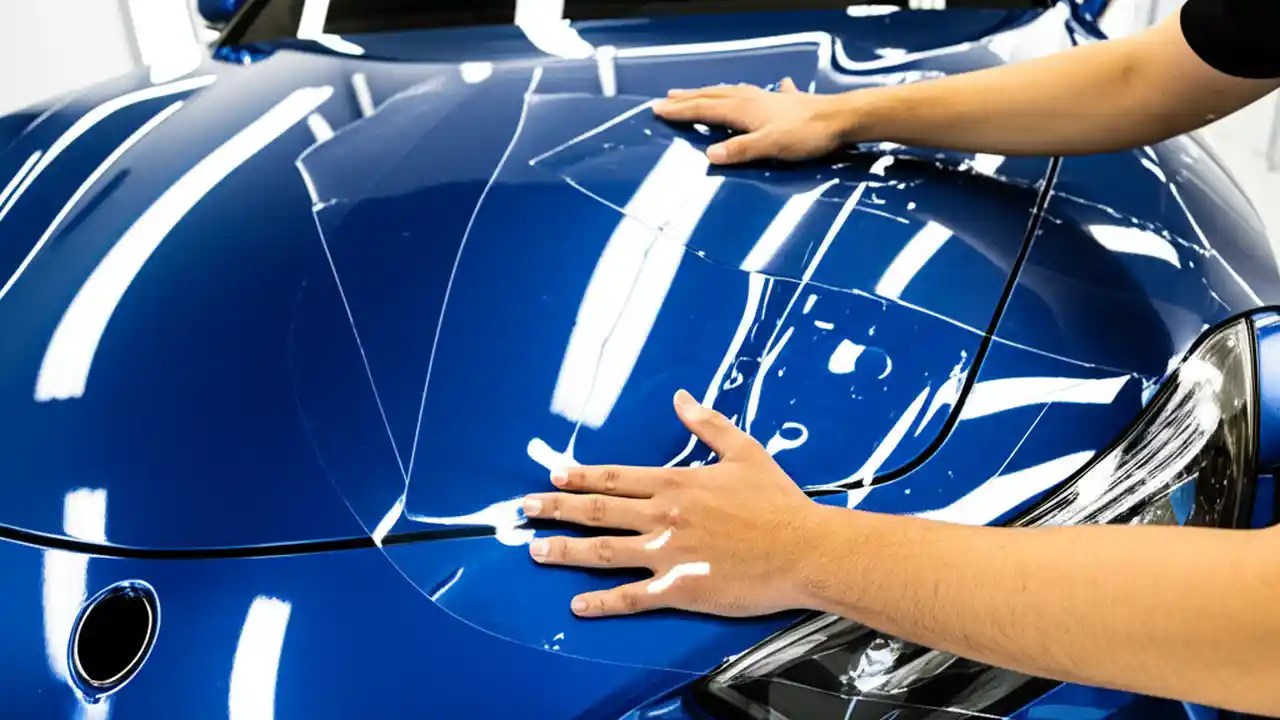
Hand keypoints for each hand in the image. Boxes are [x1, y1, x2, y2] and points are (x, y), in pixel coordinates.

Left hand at [523, 389, 825, 617]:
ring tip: (535, 551)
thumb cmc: (779, 501)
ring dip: (564, 551)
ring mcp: (669, 554)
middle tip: (525, 510)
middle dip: (556, 510)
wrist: (805, 549)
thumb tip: (681, 396)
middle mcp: (664, 516)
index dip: (580, 478)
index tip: (553, 477)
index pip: (615, 478)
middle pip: (598, 511)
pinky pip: (632, 597)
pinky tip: (577, 605)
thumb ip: (707, 424)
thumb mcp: (744, 451)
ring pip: (603, 552)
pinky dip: (602, 602)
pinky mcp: (680, 588)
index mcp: (676, 483)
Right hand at [653, 78, 849, 164]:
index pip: (704, 110)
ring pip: (730, 93)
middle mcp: (751, 100)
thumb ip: (740, 150)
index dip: (681, 111)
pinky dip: (750, 93)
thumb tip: (710, 155)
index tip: (658, 110)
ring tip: (696, 93)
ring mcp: (766, 99)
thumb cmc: (806, 135)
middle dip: (688, 99)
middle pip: (712, 97)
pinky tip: (766, 88)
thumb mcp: (770, 146)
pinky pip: (756, 95)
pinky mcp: (782, 103)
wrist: (840, 119)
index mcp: (743, 110)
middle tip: (666, 100)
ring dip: (710, 94)